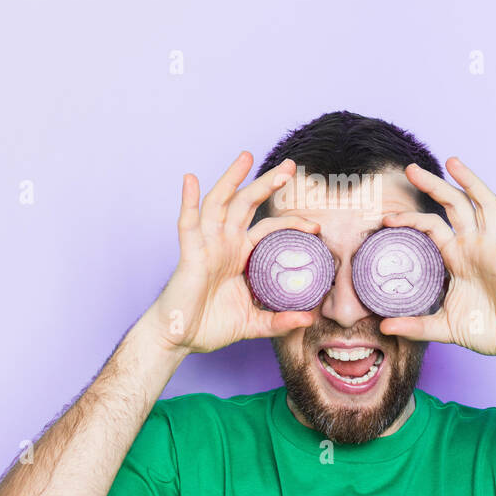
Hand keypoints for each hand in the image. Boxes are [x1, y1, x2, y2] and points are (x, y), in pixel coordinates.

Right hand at [145, 152, 319, 354]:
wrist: (179, 339)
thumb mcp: (254, 323)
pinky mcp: (189, 254)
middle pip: (246, 204)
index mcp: (239, 255)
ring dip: (231, 179)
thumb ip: (280, 320)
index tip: (316, 226)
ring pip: (219, 204)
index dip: (291, 223)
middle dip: (266, 183)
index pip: (269, 228)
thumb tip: (309, 318)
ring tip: (246, 157)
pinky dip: (188, 200)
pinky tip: (190, 179)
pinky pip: (188, 224)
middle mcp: (223, 243)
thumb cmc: (210, 327)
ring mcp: (205, 245)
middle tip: (289, 166)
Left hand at [377, 159, 495, 357]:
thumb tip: (383, 327)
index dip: (411, 219)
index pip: (432, 226)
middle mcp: (475, 245)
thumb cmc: (486, 331)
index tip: (386, 219)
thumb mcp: (443, 327)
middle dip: (434, 185)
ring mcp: (495, 247)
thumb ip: (415, 326)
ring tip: (453, 161)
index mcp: (457, 257)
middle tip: (411, 169)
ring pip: (483, 204)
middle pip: (454, 205)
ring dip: (470, 181)